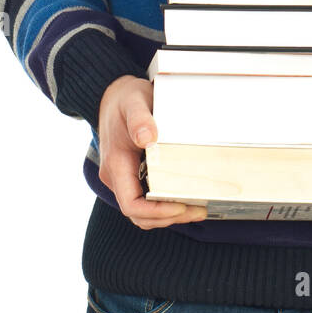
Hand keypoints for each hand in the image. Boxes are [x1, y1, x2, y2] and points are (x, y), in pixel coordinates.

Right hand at [97, 75, 207, 229]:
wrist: (112, 95)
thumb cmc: (124, 99)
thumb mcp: (133, 101)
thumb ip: (139, 118)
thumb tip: (147, 137)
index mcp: (115, 164)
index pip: (131, 204)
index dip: (156, 212)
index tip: (181, 206)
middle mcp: (116, 176)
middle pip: (139, 214)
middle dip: (168, 217)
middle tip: (199, 210)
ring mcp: (122, 177)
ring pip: (142, 211)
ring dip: (168, 215)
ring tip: (197, 208)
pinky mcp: (131, 175)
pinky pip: (145, 198)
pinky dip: (163, 204)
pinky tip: (184, 197)